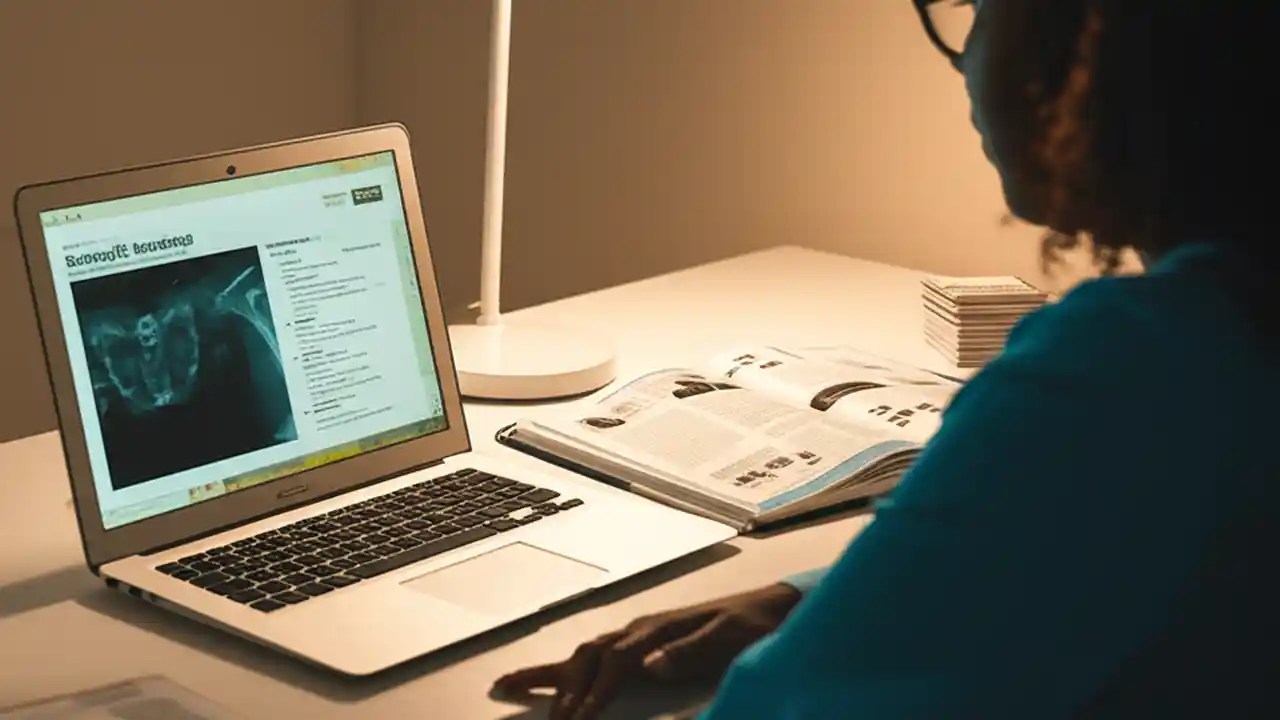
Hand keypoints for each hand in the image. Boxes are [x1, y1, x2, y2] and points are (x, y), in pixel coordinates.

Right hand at [492, 583, 801, 719]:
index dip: (593, 694)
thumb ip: (688, 651)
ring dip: (549, 673)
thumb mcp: (728, 639)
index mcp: (657, 629)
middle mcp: (641, 627)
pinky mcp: (644, 638)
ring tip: (510, 686)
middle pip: (587, 657)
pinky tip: (554, 676)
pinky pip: (596, 652)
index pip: (614, 663)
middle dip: (560, 689)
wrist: (771, 607)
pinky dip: (568, 666)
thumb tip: (647, 664)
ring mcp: (639, 631)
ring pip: (583, 652)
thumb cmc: (750, 625)